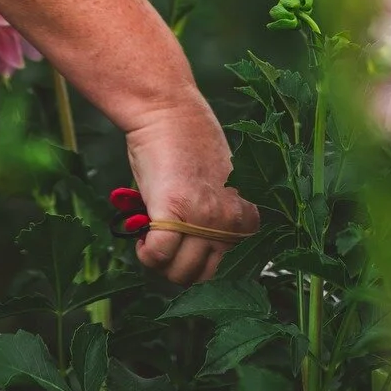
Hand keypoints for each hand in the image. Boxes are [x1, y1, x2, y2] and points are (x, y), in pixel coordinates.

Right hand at [125, 94, 259, 284]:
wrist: (168, 112)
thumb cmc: (188, 151)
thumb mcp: (216, 194)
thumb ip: (216, 227)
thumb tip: (196, 263)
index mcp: (247, 219)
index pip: (229, 272)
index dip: (200, 266)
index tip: (185, 254)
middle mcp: (232, 222)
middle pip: (203, 277)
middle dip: (179, 269)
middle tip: (164, 248)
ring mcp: (205, 218)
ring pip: (179, 272)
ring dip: (160, 262)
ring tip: (152, 238)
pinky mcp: (175, 211)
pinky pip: (158, 255)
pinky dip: (146, 254)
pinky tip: (142, 237)